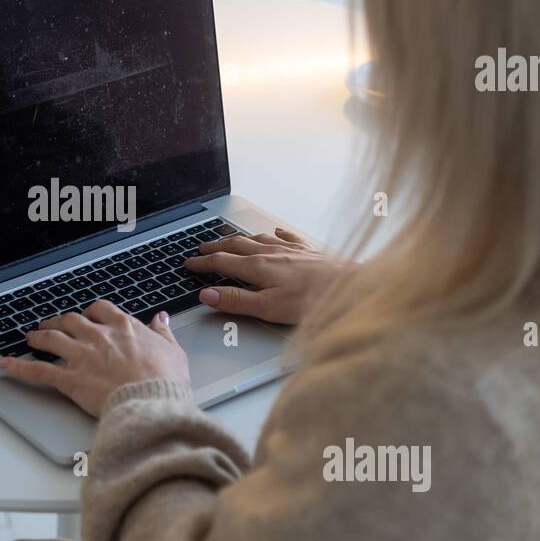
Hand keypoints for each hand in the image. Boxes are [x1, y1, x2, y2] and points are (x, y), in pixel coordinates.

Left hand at [0, 300, 189, 417]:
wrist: (151, 401)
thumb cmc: (164, 381)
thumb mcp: (173, 351)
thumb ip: (163, 333)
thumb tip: (161, 320)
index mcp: (123, 327)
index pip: (100, 309)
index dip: (90, 313)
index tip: (87, 316)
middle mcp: (97, 335)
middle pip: (71, 321)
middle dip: (59, 322)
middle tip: (52, 325)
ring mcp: (80, 355)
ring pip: (51, 338)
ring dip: (38, 336)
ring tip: (30, 337)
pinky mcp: (68, 378)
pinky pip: (37, 369)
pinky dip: (18, 366)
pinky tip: (5, 363)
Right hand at [184, 227, 344, 324]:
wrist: (350, 287)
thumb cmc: (312, 300)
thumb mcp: (267, 308)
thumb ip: (236, 300)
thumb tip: (207, 294)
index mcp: (258, 267)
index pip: (221, 262)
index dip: (202, 264)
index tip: (189, 264)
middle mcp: (272, 253)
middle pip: (236, 245)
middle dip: (216, 246)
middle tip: (201, 248)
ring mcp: (291, 250)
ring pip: (258, 238)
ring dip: (240, 239)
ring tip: (230, 239)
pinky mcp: (308, 251)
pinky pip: (286, 237)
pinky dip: (275, 234)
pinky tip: (274, 232)